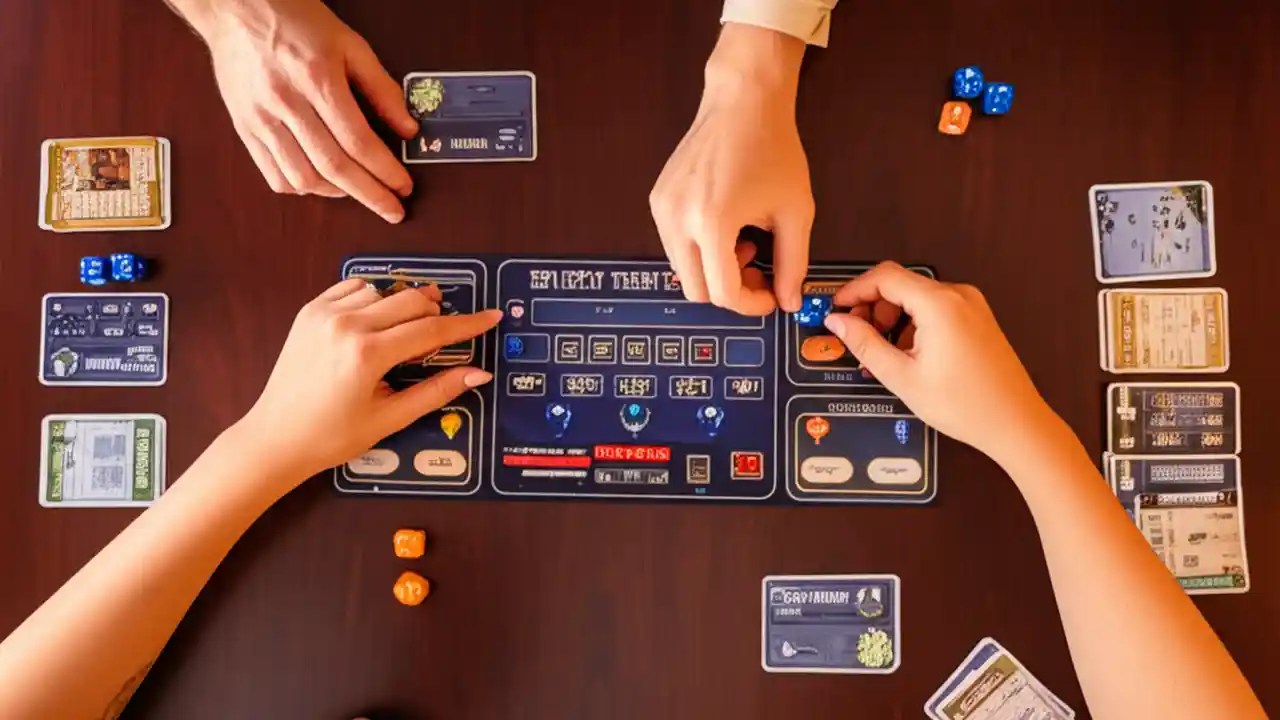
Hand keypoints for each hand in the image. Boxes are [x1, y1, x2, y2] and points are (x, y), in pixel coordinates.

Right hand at [203, 0, 417, 221]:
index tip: (403, 188)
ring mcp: (261, 119)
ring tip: (358, 191)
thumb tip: (407, 128)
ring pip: (302, 177)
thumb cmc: (296, 21)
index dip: (385, 171)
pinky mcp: (245, 128)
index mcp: (317, 79)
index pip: (358, 141)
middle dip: (369, 195)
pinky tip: (321, 183)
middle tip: (392, 210)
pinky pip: (274, 174)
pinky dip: (302, 187)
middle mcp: (287, 102)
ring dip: (337, 193)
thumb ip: (381, 88)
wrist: (237, 9)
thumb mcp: (350, 44)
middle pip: (333, 166)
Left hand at [242, 279, 500, 478]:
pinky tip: (376, 322)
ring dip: (402, 306)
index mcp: (367, 354)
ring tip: (404, 334)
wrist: (276, 437)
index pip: (432, 330)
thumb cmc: (332, 436)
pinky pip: (353, 287)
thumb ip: (436, 390)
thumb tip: (478, 374)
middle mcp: (346, 325)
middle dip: (436, 313)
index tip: (490, 316)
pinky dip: (372, 298)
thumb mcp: (390, 417)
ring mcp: (324, 314)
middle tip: (445, 334)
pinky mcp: (310, 311)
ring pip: (383, 290)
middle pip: (411, 301)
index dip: (467, 324)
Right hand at [649, 24, 813, 315]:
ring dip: (714, 269)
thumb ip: (793, 264)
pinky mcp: (658, 199)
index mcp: (713, 223)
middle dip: (730, 289)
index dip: (750, 305)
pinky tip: (725, 225)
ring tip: (742, 240)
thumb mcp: (795, 211)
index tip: (770, 298)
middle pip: (696, 290)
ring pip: (683, 271)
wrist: (743, 102)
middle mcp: (678, 219)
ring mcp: (663, 209)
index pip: (723, 292)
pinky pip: (674, 245)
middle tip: (757, 269)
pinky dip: (699, 249)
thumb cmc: (773, 149)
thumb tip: (788, 302)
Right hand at [822, 262, 1051, 461]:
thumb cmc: (969, 405)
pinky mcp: (976, 319)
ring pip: (916, 298)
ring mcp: (971, 306)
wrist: (1015, 422)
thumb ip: (865, 345)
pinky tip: (905, 354)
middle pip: (900, 284)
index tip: (837, 307)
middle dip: (872, 306)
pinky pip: (934, 310)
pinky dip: (912, 324)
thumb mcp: (903, 377)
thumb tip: (839, 323)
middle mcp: (958, 296)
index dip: (854, 289)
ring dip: (891, 317)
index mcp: (940, 305)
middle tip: (855, 335)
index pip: (884, 276)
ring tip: (881, 352)